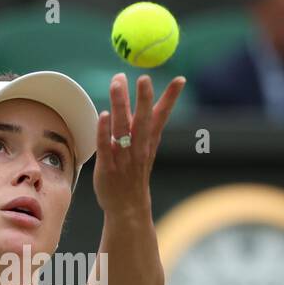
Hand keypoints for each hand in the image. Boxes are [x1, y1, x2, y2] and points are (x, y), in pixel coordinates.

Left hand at [93, 72, 184, 215]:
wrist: (127, 207)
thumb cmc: (134, 174)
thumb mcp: (145, 148)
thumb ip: (145, 124)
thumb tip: (149, 98)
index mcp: (149, 142)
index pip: (162, 116)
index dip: (171, 98)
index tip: (180, 79)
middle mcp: (139, 148)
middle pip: (143, 119)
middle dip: (145, 98)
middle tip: (144, 77)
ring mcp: (123, 158)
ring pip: (122, 128)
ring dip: (120, 105)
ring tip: (117, 83)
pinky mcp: (107, 167)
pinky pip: (106, 146)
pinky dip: (104, 131)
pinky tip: (103, 115)